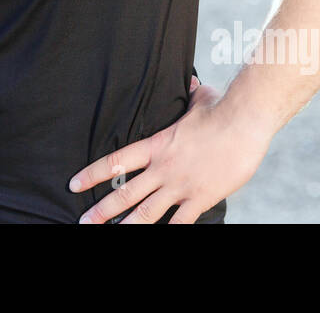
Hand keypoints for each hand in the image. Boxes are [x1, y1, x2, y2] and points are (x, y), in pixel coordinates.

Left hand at [68, 75, 269, 223]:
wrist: (244, 122)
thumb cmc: (222, 109)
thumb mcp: (199, 99)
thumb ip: (190, 96)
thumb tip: (191, 81)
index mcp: (156, 146)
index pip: (116, 162)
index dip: (93, 174)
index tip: (74, 184)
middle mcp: (163, 168)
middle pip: (124, 194)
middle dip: (101, 210)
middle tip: (82, 221)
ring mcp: (180, 186)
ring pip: (146, 213)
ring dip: (126, 226)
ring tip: (107, 235)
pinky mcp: (200, 198)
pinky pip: (180, 223)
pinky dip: (168, 232)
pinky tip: (157, 237)